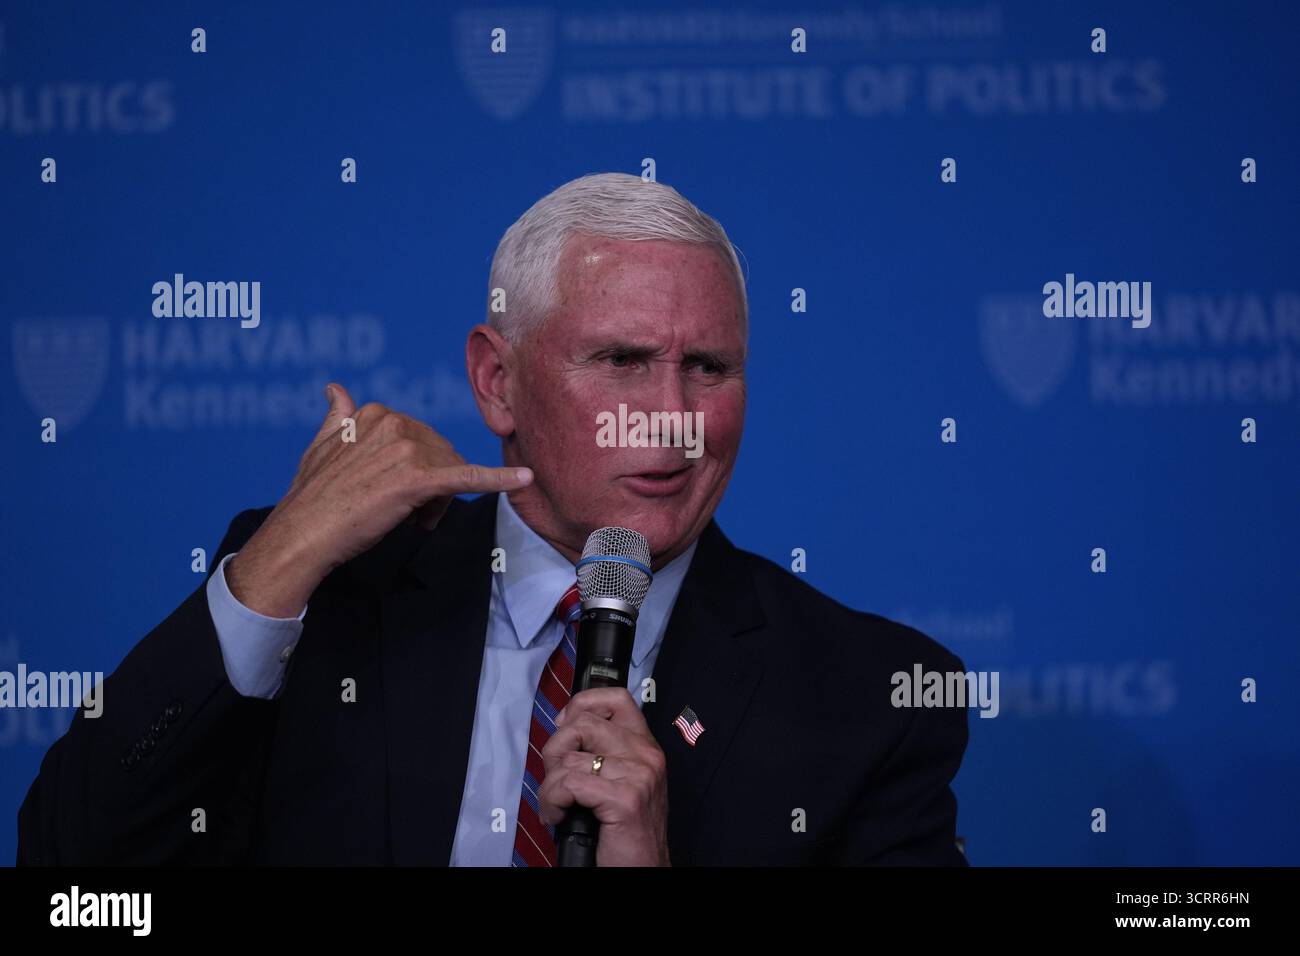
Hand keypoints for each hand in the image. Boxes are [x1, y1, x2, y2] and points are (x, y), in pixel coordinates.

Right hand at [226, 382, 532, 616]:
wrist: (303, 534)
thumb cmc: (312, 497)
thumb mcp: (322, 446)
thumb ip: (337, 416)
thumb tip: (335, 389)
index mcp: (377, 413)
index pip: (422, 441)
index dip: (415, 470)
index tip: (393, 493)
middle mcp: (395, 424)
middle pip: (441, 456)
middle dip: (431, 488)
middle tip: (406, 515)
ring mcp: (408, 450)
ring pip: (449, 474)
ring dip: (438, 503)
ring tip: (411, 521)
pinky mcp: (420, 480)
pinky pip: (468, 478)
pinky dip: (499, 479)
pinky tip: (524, 478)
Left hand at [538, 687, 670, 866]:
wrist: (643, 869)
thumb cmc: (626, 832)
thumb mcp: (622, 781)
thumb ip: (604, 753)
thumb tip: (564, 728)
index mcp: (645, 747)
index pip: (615, 699)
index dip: (581, 705)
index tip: (565, 728)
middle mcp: (646, 755)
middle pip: (582, 724)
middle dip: (555, 750)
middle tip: (555, 777)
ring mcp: (638, 775)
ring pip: (569, 759)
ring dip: (550, 786)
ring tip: (556, 805)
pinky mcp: (624, 799)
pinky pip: (569, 784)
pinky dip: (553, 802)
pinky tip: (558, 816)